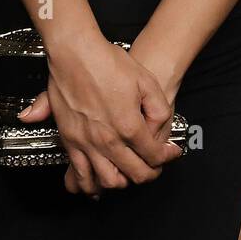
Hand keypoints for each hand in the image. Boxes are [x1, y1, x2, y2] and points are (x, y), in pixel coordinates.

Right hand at [17, 31, 181, 196]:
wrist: (76, 53)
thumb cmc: (108, 62)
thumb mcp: (147, 81)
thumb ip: (158, 109)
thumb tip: (157, 130)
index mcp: (129, 126)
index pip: (154, 155)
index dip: (167, 157)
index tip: (171, 153)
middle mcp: (108, 140)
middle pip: (134, 173)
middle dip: (149, 173)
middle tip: (154, 167)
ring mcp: (86, 143)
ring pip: (108, 181)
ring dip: (122, 182)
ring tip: (128, 174)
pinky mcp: (69, 141)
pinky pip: (78, 174)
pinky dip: (89, 185)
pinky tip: (96, 186)